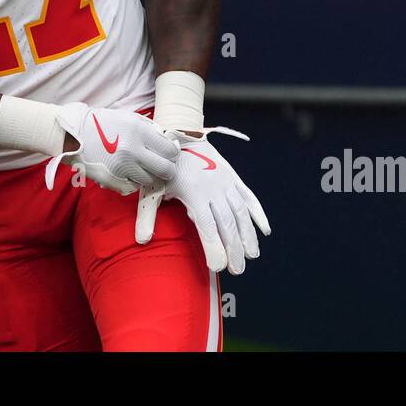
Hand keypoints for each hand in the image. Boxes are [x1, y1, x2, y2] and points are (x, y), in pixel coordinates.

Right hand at [44, 104, 178, 194]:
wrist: (73, 134)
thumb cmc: (102, 124)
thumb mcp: (128, 118)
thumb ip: (150, 130)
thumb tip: (169, 143)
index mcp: (139, 131)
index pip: (170, 150)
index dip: (172, 154)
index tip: (169, 154)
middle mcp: (133, 150)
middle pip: (165, 170)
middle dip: (167, 170)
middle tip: (164, 168)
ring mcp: (122, 167)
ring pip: (150, 180)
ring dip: (149, 175)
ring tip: (140, 167)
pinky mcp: (113, 180)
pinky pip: (133, 187)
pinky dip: (133, 181)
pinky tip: (127, 172)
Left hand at [135, 133, 269, 274]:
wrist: (181, 134)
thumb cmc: (164, 167)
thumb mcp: (151, 189)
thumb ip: (147, 215)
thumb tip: (141, 240)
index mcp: (194, 193)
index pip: (207, 225)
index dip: (214, 246)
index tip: (218, 267)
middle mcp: (214, 188)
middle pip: (227, 223)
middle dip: (233, 249)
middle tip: (237, 270)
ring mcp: (226, 182)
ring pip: (241, 212)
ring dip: (248, 235)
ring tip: (251, 256)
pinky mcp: (233, 177)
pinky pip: (249, 197)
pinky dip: (258, 213)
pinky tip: (264, 230)